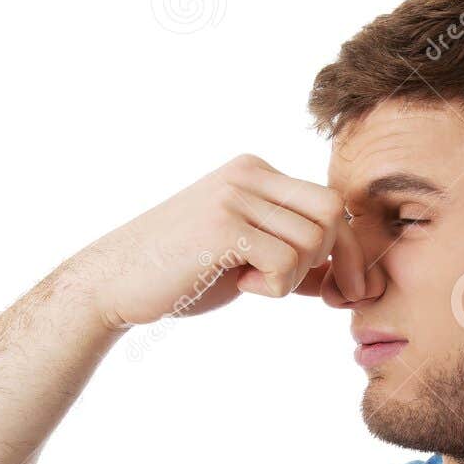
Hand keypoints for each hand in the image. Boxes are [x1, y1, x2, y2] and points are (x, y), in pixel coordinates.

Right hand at [76, 153, 375, 327]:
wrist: (114, 282)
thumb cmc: (178, 274)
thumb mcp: (244, 257)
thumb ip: (291, 258)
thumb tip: (347, 278)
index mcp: (254, 172)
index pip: (329, 201)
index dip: (349, 249)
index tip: (347, 290)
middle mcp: (248, 173)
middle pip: (331, 214)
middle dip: (333, 261)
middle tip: (305, 292)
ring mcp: (234, 196)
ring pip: (312, 242)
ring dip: (293, 277)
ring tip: (249, 281)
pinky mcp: (223, 227)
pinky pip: (286, 263)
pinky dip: (274, 287)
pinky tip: (239, 285)